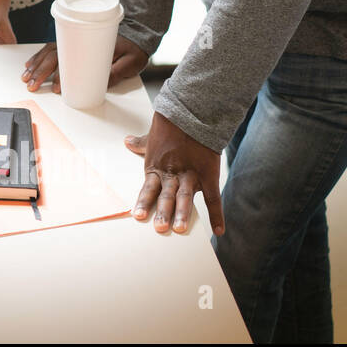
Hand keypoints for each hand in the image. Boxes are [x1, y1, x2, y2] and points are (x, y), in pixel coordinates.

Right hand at [21, 34, 148, 92]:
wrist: (135, 35)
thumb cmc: (132, 48)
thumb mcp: (131, 60)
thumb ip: (118, 72)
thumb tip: (104, 84)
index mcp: (91, 44)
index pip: (69, 59)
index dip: (59, 73)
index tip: (55, 87)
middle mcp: (78, 42)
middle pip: (53, 56)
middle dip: (40, 71)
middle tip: (32, 85)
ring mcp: (73, 42)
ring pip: (48, 52)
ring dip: (35, 65)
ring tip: (25, 78)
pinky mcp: (71, 44)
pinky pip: (49, 49)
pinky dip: (38, 57)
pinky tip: (29, 64)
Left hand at [125, 111, 224, 235]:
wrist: (192, 115)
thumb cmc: (170, 128)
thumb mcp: (152, 138)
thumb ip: (141, 144)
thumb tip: (127, 141)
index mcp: (156, 168)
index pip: (149, 189)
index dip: (144, 202)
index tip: (138, 216)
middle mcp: (172, 174)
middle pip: (167, 196)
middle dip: (164, 212)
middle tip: (160, 228)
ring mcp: (190, 175)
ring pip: (186, 197)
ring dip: (182, 213)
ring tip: (179, 229)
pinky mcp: (208, 175)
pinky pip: (213, 197)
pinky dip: (216, 214)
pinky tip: (218, 231)